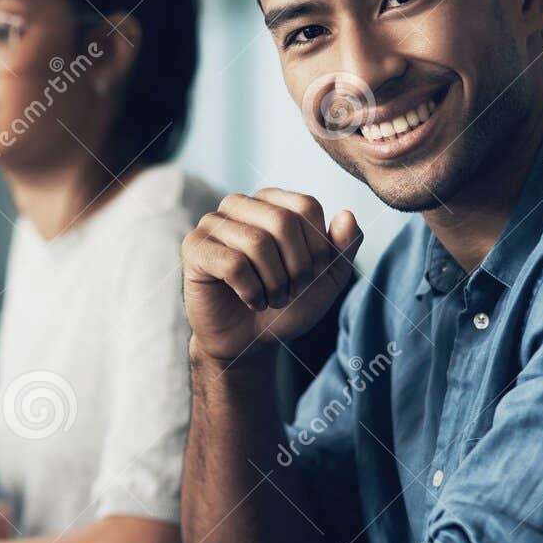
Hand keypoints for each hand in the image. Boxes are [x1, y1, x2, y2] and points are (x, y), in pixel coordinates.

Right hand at [182, 189, 361, 363]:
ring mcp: (213, 223)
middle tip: (290, 292)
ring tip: (271, 298)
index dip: (318, 249)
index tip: (310, 276)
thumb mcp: (325, 280)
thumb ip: (343, 248)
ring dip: (275, 284)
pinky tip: (250, 301)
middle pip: (283, 222)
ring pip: (258, 243)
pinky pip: (233, 264)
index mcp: (272, 201)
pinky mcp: (194, 249)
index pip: (306, 206)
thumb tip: (348, 214)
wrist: (248, 341)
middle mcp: (240, 204)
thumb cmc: (285, 305)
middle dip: (297, 268)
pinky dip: (251, 292)